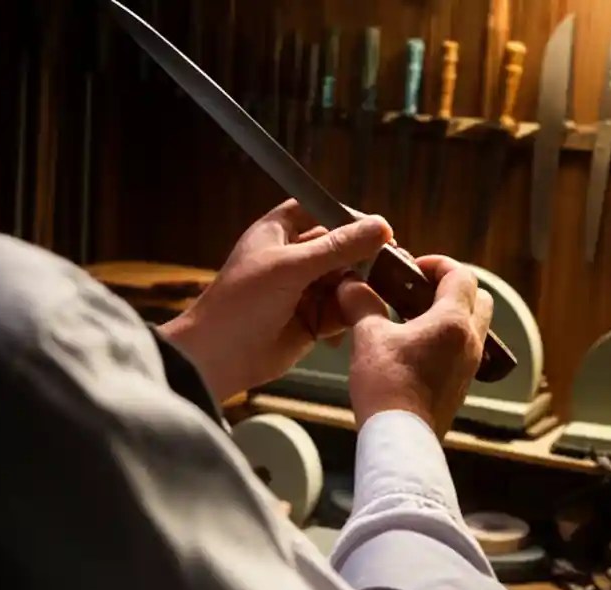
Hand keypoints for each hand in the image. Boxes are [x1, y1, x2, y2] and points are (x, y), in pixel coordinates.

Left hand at [159, 199, 391, 400]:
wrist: (218, 359)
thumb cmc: (242, 303)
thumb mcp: (292, 267)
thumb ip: (338, 247)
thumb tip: (381, 227)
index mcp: (277, 233)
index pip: (318, 210)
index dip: (347, 216)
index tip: (379, 229)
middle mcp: (291, 258)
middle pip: (338, 248)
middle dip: (362, 258)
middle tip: (391, 265)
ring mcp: (301, 290)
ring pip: (343, 280)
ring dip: (356, 289)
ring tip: (367, 298)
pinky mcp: (310, 320)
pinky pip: (340, 310)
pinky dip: (348, 314)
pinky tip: (350, 321)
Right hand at [338, 256, 493, 435]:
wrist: (401, 439)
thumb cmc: (388, 385)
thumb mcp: (369, 337)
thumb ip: (361, 303)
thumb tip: (350, 284)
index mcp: (453, 321)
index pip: (462, 275)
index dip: (438, 264)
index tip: (412, 268)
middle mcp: (471, 341)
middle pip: (479, 298)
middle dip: (452, 287)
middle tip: (418, 291)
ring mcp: (470, 366)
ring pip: (474, 326)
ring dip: (450, 314)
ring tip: (412, 318)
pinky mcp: (461, 385)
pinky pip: (464, 350)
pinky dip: (447, 339)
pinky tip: (414, 348)